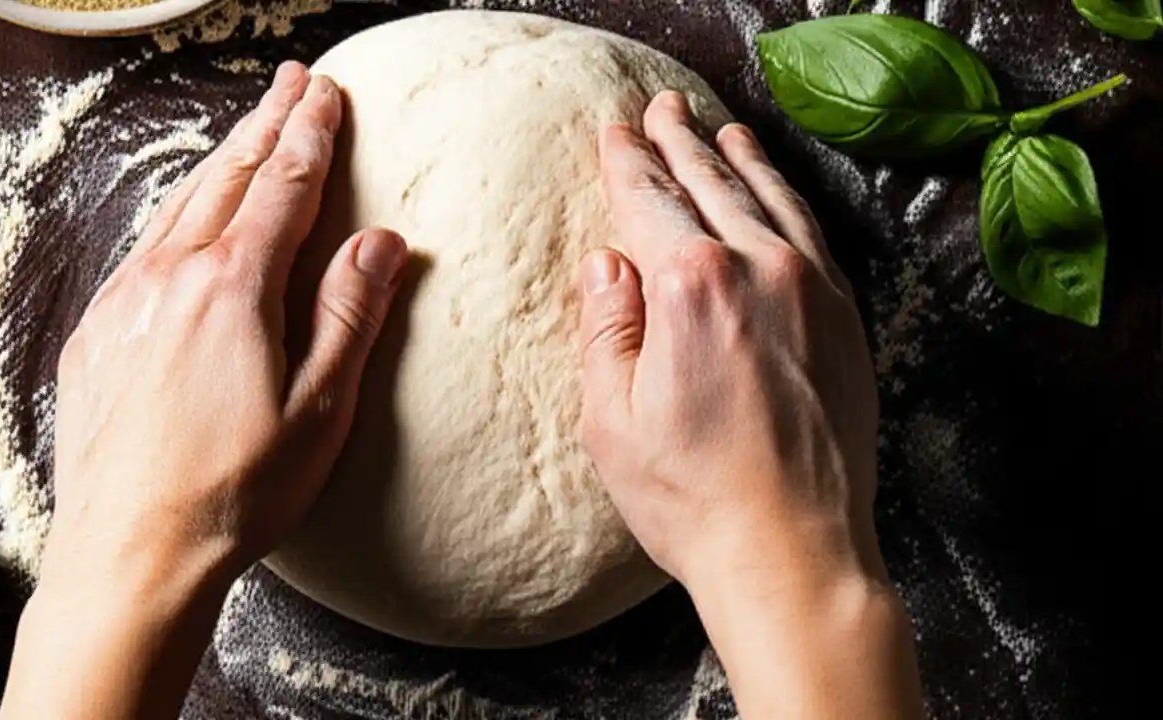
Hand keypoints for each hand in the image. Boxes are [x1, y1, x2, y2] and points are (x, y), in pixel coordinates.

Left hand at [0, 62, 407, 719]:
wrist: (131, 552)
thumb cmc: (236, 490)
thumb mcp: (320, 408)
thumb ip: (349, 313)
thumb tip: (383, 241)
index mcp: (234, 288)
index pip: (283, 189)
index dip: (311, 136)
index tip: (329, 95)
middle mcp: (171, 277)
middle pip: (229, 178)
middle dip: (267, 123)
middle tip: (294, 81)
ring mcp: (126, 301)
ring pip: (181, 204)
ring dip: (222, 159)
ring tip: (250, 127)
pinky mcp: (98, 332)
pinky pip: (144, 244)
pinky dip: (178, 209)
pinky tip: (189, 213)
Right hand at [579, 92, 922, 718]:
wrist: (794, 551)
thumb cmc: (693, 497)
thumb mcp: (611, 419)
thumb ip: (606, 327)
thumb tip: (606, 261)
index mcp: (690, 286)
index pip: (649, 199)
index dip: (627, 160)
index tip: (615, 131)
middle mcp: (758, 268)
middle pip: (710, 182)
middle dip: (679, 141)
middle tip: (660, 108)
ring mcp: (812, 288)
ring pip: (769, 196)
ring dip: (738, 157)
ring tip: (718, 130)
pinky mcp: (844, 317)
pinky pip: (812, 232)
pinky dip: (787, 198)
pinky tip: (774, 192)